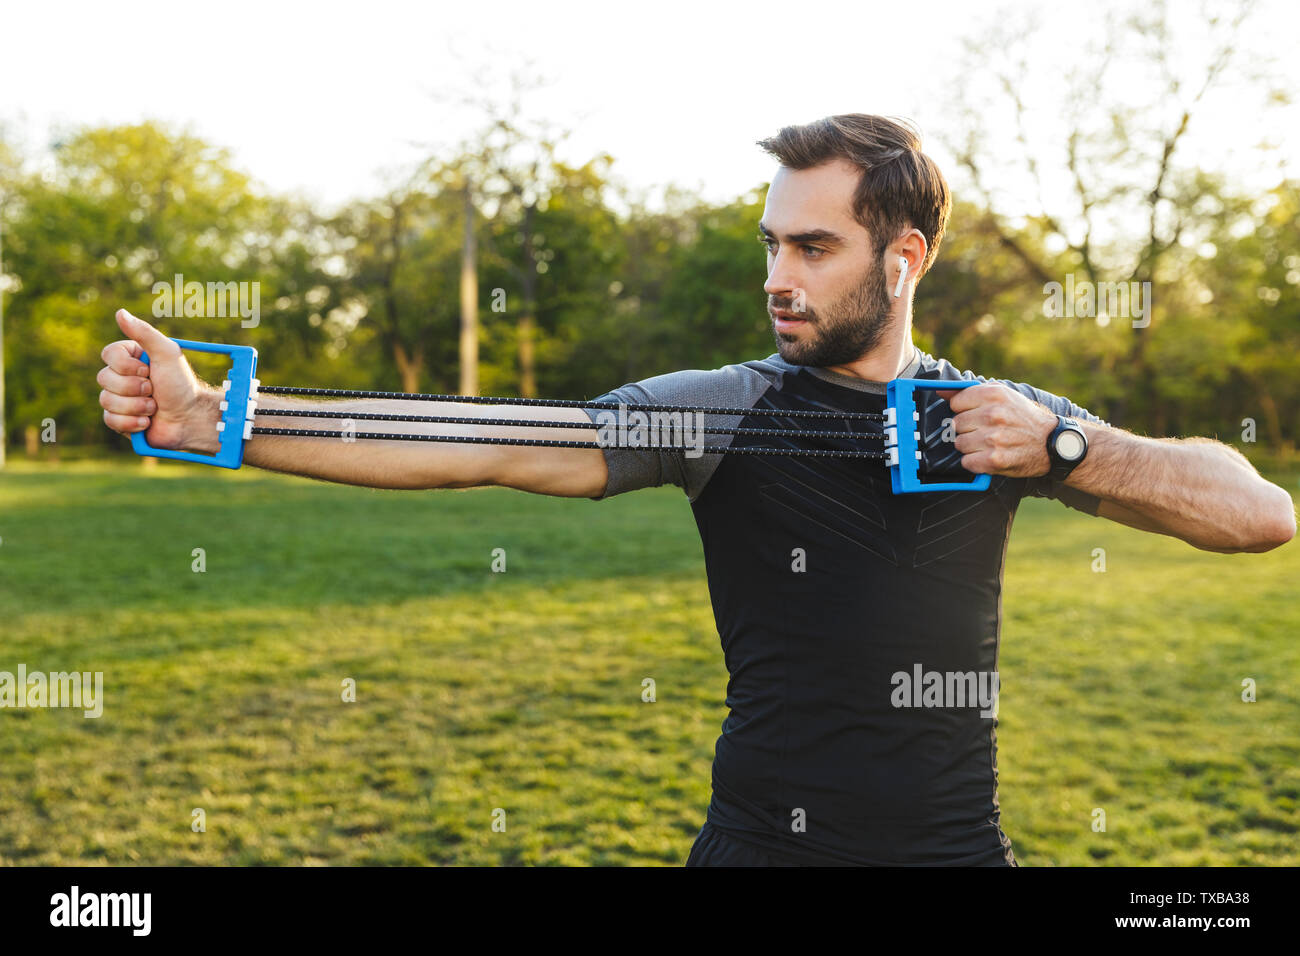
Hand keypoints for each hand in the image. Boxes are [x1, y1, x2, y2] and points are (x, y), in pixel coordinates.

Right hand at [98, 309, 218, 452]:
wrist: (190, 418)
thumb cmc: (181, 384)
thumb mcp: (166, 353)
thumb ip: (144, 332)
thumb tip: (120, 312)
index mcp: (130, 359)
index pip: (108, 354)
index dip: (126, 366)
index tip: (148, 370)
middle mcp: (122, 377)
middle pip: (104, 378)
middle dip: (134, 387)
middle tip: (154, 390)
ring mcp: (119, 399)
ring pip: (106, 400)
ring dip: (136, 405)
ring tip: (154, 407)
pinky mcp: (120, 420)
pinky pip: (110, 420)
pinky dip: (132, 422)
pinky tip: (148, 422)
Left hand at [934, 383, 1058, 477]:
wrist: (1053, 443)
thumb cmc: (1024, 418)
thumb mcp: (1004, 396)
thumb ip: (972, 392)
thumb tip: (940, 391)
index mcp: (995, 394)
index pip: (956, 402)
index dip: (963, 410)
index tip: (975, 415)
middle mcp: (993, 414)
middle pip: (956, 424)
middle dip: (967, 429)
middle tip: (984, 431)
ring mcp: (993, 438)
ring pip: (959, 443)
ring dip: (970, 446)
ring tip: (988, 444)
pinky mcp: (994, 460)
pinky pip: (967, 462)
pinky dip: (975, 462)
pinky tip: (988, 456)